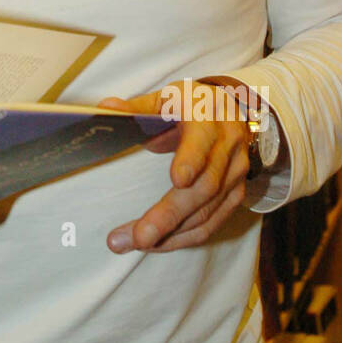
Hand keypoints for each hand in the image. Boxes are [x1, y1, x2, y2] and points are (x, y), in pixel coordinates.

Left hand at [98, 81, 250, 253]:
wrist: (231, 112)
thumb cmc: (191, 104)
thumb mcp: (166, 97)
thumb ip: (138, 108)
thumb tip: (105, 109)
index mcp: (208, 118)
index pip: (203, 140)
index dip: (192, 159)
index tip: (177, 179)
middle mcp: (228, 147)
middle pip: (204, 187)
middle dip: (171, 214)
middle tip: (139, 236)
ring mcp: (235, 174)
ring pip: (207, 211)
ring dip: (172, 234)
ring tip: (135, 243)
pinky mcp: (235, 194)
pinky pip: (212, 223)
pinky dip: (185, 238)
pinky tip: (158, 245)